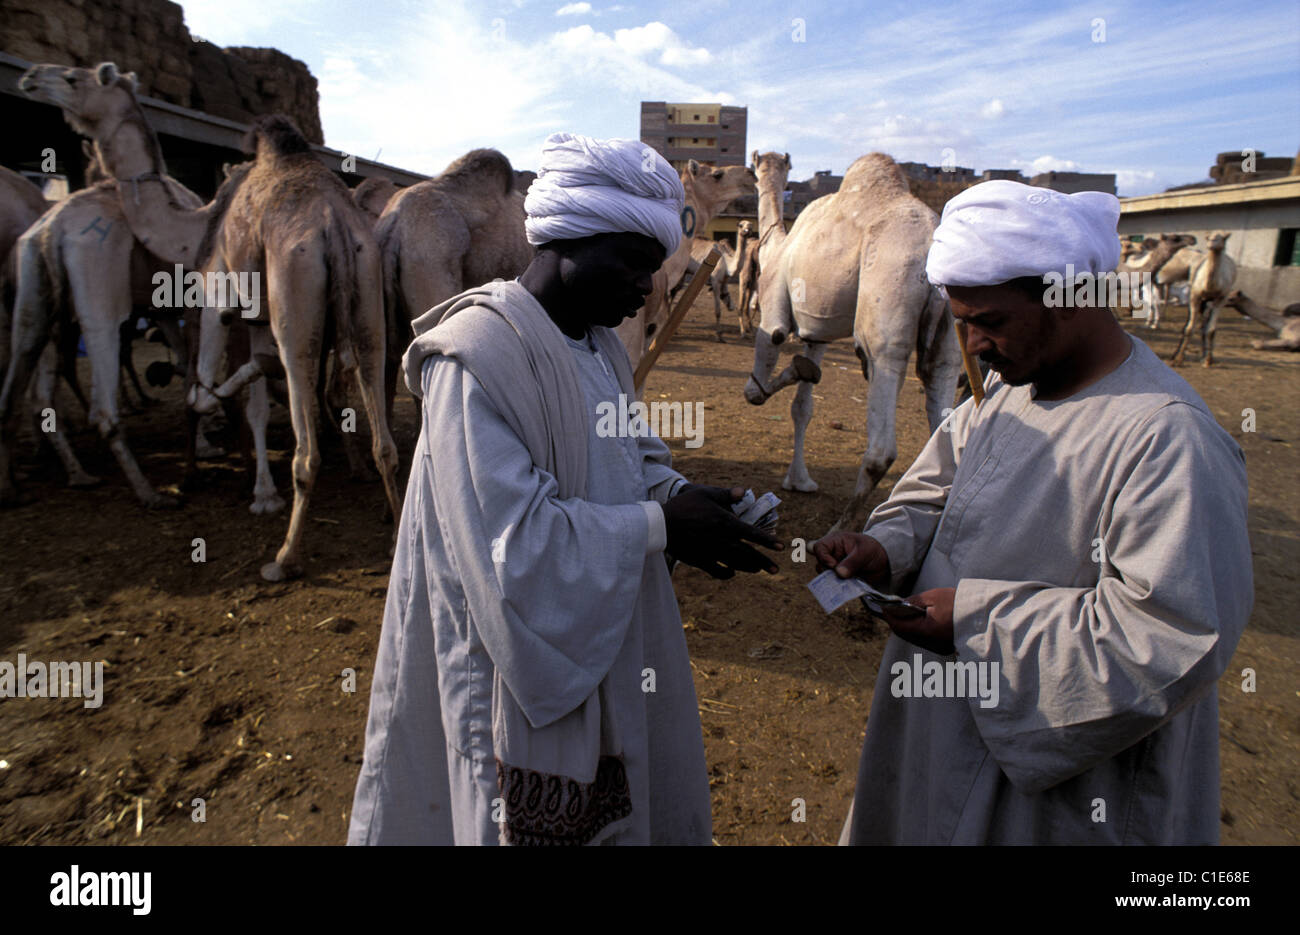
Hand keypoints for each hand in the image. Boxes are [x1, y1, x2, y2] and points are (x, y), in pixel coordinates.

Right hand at [663, 484, 782, 578]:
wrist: (661, 525)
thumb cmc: (683, 505)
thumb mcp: (705, 494)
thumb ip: (725, 494)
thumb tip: (744, 492)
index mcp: (724, 522)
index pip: (751, 533)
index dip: (767, 540)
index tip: (781, 547)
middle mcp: (721, 540)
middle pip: (747, 553)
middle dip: (763, 561)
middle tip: (776, 570)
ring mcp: (711, 552)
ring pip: (735, 563)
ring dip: (749, 567)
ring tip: (760, 569)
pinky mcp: (700, 561)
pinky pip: (718, 571)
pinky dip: (727, 573)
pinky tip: (733, 572)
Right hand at [811, 532, 890, 589]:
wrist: (885, 562)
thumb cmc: (874, 550)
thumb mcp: (865, 552)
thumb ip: (852, 562)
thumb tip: (839, 573)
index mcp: (835, 542)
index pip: (819, 547)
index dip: (822, 557)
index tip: (833, 565)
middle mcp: (832, 555)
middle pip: (819, 564)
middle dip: (828, 571)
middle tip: (841, 576)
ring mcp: (836, 567)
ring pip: (825, 576)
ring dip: (833, 581)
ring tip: (846, 582)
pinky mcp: (841, 578)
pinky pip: (835, 584)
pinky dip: (839, 588)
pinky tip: (847, 588)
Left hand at [883, 587, 955, 655]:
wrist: (984, 615)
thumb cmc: (959, 603)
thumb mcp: (934, 597)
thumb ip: (913, 602)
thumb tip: (898, 605)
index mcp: (927, 632)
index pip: (899, 626)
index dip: (889, 616)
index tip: (884, 606)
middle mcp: (931, 644)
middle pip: (905, 634)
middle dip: (897, 621)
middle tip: (892, 608)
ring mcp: (938, 647)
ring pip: (914, 638)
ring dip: (907, 626)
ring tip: (905, 612)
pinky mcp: (945, 647)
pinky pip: (925, 640)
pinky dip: (918, 629)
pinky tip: (920, 619)